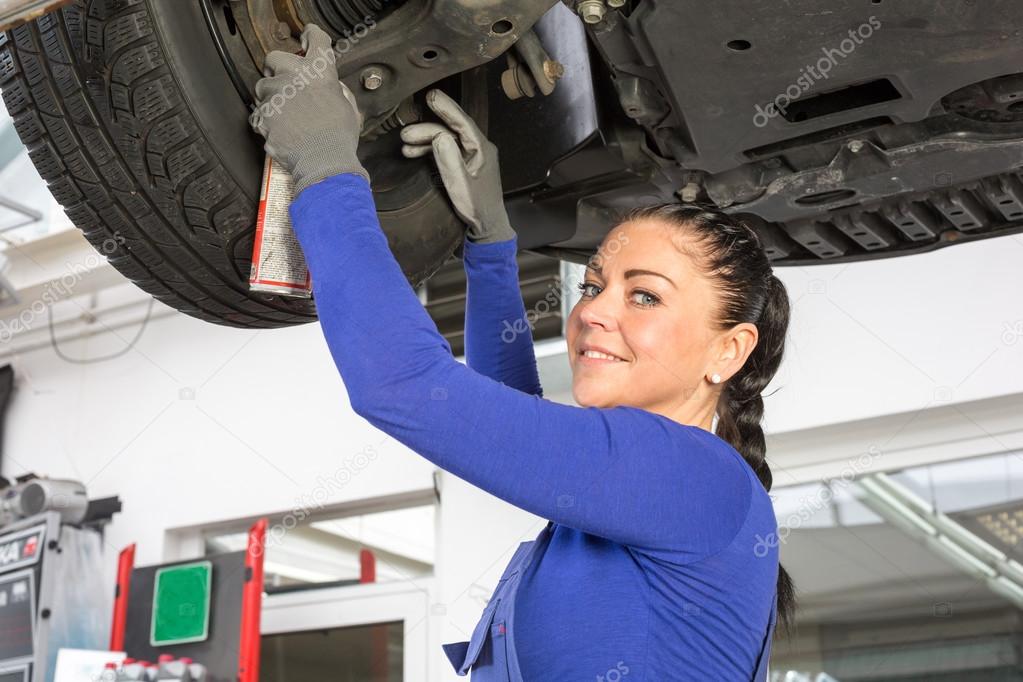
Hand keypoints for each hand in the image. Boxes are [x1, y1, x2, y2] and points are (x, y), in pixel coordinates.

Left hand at [248, 23, 368, 194]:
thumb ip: (335, 90)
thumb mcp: (347, 107)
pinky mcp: (263, 116)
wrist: (325, 164)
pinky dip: (266, 121)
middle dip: (277, 68)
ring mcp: (275, 96)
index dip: (310, 36)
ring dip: (271, 97)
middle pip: (274, 58)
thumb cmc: (339, 139)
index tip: (307, 38)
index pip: (315, 39)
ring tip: (286, 115)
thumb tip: (329, 88)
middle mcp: (294, 77)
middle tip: (285, 81)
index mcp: (320, 72)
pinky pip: (259, 114)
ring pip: (262, 88)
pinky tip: (281, 130)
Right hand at [399, 89, 515, 244]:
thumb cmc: (478, 207)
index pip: (463, 122)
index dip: (446, 108)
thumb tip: (439, 135)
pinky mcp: (464, 163)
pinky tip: (413, 153)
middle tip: (405, 134)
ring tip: (405, 145)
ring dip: (425, 141)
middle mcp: (478, 148)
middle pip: (450, 130)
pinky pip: (446, 150)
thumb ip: (450, 160)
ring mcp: (471, 155)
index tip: (431, 96)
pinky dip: (430, 150)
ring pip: (446, 140)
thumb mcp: (461, 185)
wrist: (487, 226)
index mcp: (482, 149)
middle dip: (427, 130)